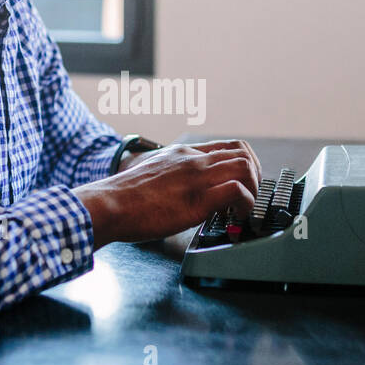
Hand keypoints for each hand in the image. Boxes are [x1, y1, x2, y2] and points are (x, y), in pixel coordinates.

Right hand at [76, 140, 261, 246]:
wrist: (108, 204)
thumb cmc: (124, 198)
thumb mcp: (153, 175)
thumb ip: (173, 177)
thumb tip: (182, 193)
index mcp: (183, 153)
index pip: (228, 146)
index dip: (245, 164)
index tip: (244, 183)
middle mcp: (193, 160)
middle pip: (243, 154)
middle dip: (255, 176)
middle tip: (250, 198)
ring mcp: (196, 178)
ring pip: (245, 167)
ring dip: (253, 190)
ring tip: (244, 209)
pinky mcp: (197, 200)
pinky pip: (237, 191)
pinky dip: (246, 204)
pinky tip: (237, 217)